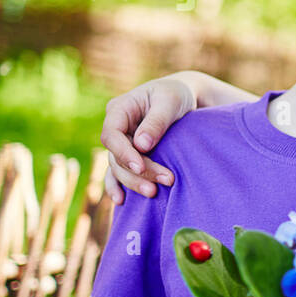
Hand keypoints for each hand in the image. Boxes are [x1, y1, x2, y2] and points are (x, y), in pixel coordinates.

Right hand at [101, 76, 196, 204]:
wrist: (184, 97)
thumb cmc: (176, 95)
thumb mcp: (170, 101)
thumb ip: (156, 121)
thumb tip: (141, 145)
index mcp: (119, 109)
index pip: (112, 134)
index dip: (123, 153)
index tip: (140, 167)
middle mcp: (116, 127)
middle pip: (116, 155)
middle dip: (138, 171)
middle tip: (166, 180)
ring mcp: (121, 142)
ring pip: (118, 167)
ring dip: (134, 182)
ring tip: (154, 193)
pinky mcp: (130, 154)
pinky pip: (118, 173)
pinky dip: (119, 186)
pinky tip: (121, 201)